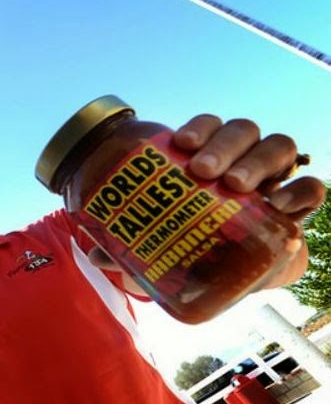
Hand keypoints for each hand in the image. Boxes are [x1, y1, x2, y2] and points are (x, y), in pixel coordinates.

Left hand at [87, 115, 325, 292]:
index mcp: (210, 159)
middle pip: (242, 130)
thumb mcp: (164, 245)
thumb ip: (130, 249)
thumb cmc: (196, 247)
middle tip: (203, 171)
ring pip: (277, 145)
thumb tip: (94, 252)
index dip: (198, 127)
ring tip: (234, 185)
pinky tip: (280, 205)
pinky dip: (300, 190)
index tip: (181, 144)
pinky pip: (312, 188)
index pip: (208, 127)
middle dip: (223, 144)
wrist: (240, 277)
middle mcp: (244, 160)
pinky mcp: (299, 206)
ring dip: (256, 160)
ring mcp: (276, 179)